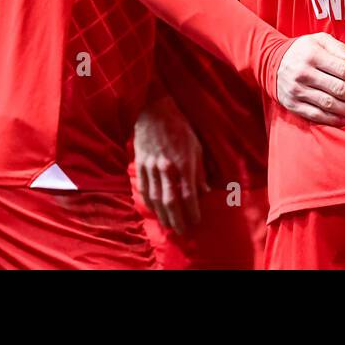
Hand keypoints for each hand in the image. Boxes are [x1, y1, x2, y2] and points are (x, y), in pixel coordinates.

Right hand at [134, 94, 206, 234]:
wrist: (155, 113)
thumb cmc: (180, 128)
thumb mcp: (196, 147)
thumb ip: (200, 171)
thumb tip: (205, 192)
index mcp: (183, 162)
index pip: (188, 194)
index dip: (192, 211)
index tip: (196, 221)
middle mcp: (166, 167)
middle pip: (170, 200)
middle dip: (177, 219)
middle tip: (182, 231)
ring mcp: (151, 167)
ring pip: (155, 198)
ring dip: (162, 215)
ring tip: (168, 225)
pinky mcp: (140, 165)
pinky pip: (144, 189)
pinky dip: (149, 203)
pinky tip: (154, 211)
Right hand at [275, 32, 344, 125]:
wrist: (271, 62)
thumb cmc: (303, 50)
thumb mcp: (318, 40)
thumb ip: (338, 48)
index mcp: (313, 55)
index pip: (344, 70)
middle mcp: (304, 74)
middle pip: (339, 89)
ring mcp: (297, 91)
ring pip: (329, 104)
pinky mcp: (293, 104)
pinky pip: (315, 115)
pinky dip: (332, 119)